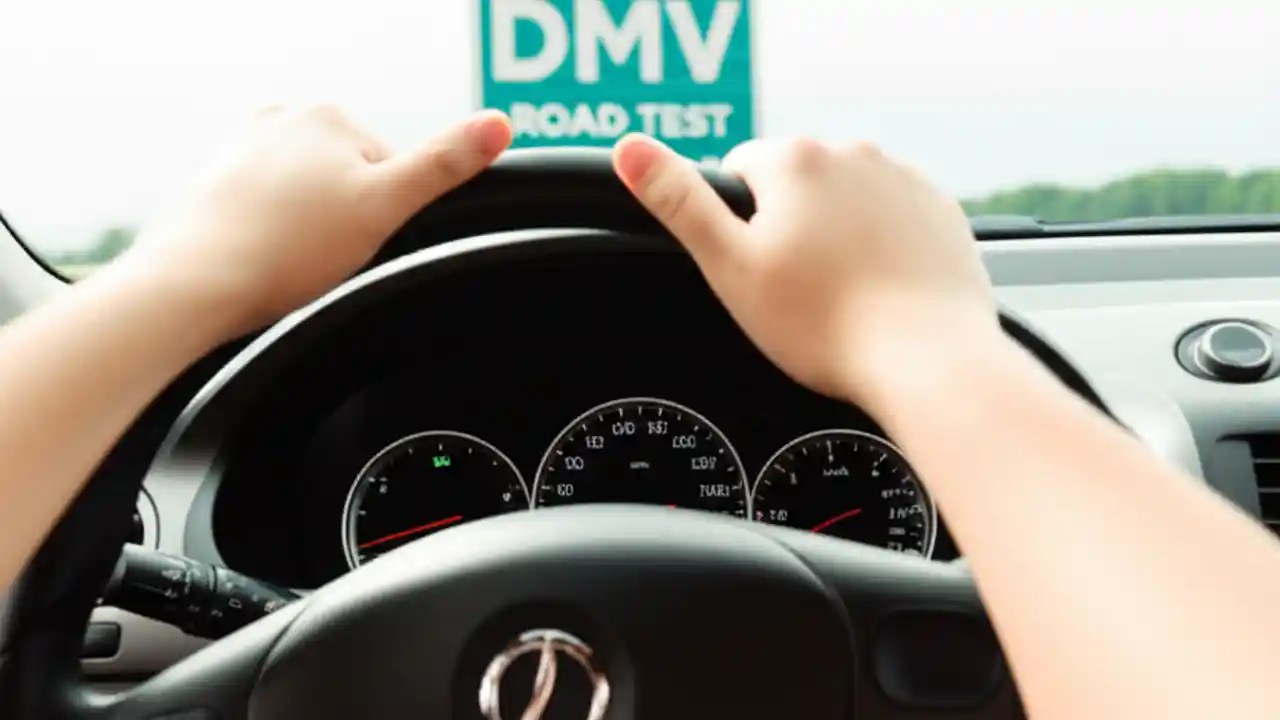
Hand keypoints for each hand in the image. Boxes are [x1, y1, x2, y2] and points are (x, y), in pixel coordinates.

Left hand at [122, 105, 511, 335]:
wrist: (197, 281)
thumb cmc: (289, 248)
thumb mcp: (385, 206)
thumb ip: (444, 164)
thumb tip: (499, 124)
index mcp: (329, 115)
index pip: (391, 169)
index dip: (390, 214)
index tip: (363, 241)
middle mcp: (282, 118)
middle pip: (350, 179)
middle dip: (348, 219)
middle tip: (326, 255)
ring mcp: (243, 148)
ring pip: (310, 196)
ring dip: (311, 230)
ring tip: (293, 261)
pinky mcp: (216, 182)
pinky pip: (268, 210)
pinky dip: (273, 235)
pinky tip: (266, 259)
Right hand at [612, 134, 999, 407]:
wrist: (927, 360)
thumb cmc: (825, 325)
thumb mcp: (729, 266)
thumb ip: (678, 202)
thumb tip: (629, 149)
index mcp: (795, 160)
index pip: (738, 173)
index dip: (737, 226)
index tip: (755, 269)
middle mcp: (855, 154)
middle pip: (795, 185)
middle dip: (788, 228)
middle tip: (794, 290)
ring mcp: (904, 180)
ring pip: (845, 202)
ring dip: (836, 235)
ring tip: (840, 295)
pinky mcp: (939, 211)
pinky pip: (893, 219)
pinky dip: (881, 247)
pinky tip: (878, 291)